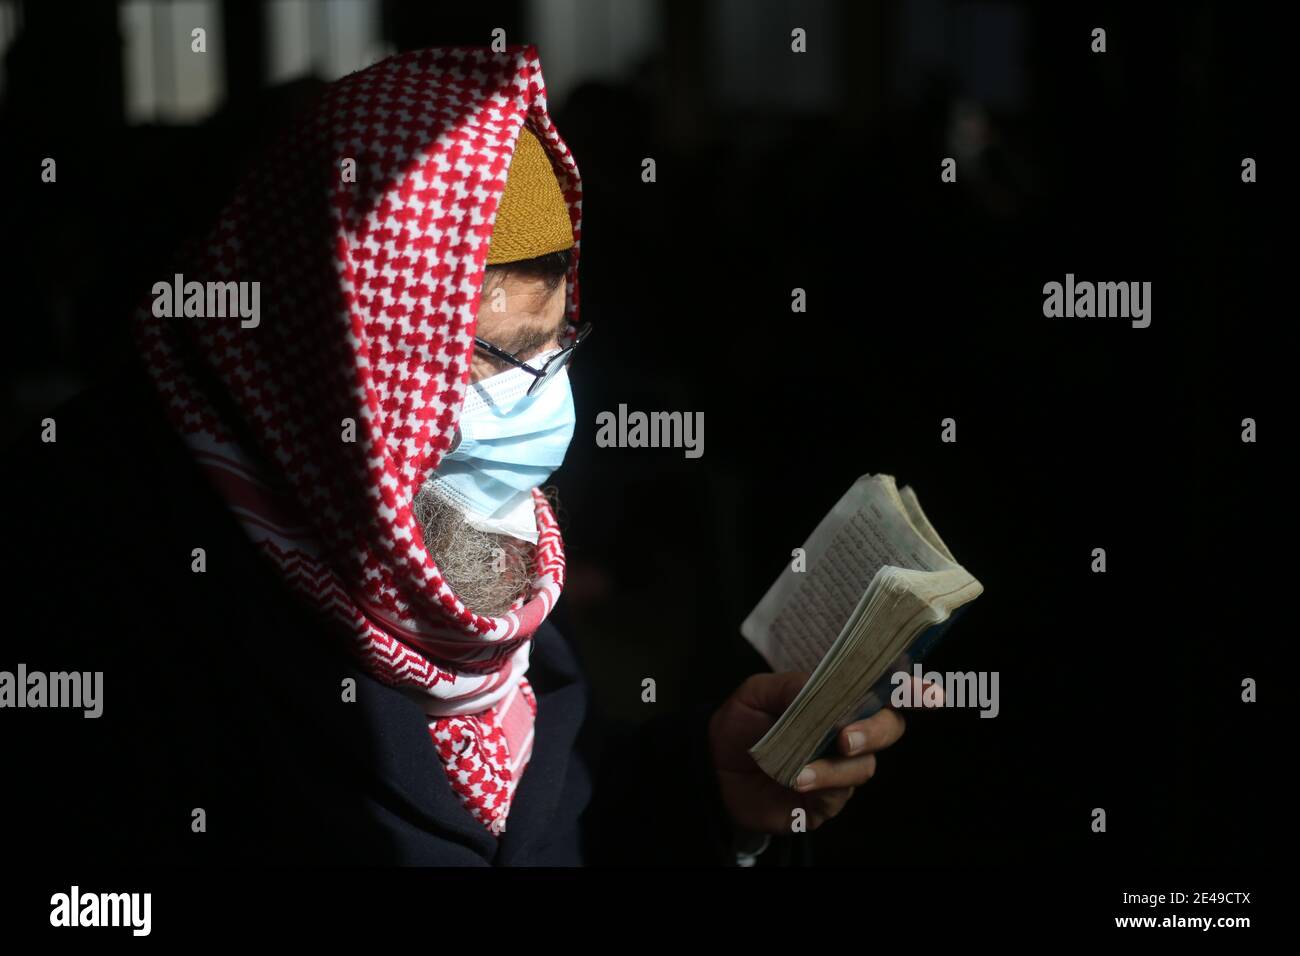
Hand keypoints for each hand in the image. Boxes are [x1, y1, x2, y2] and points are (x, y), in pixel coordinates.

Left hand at [707, 670, 942, 833]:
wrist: (712, 770)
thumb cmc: (740, 725)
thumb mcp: (756, 694)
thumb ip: (790, 686)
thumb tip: (820, 685)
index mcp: (836, 700)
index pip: (881, 690)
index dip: (911, 689)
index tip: (926, 692)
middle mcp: (847, 732)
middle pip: (889, 728)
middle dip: (876, 731)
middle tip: (847, 737)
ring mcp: (841, 768)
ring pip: (864, 766)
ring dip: (835, 766)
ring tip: (800, 770)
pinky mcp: (828, 802)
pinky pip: (840, 795)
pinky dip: (821, 786)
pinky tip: (797, 780)